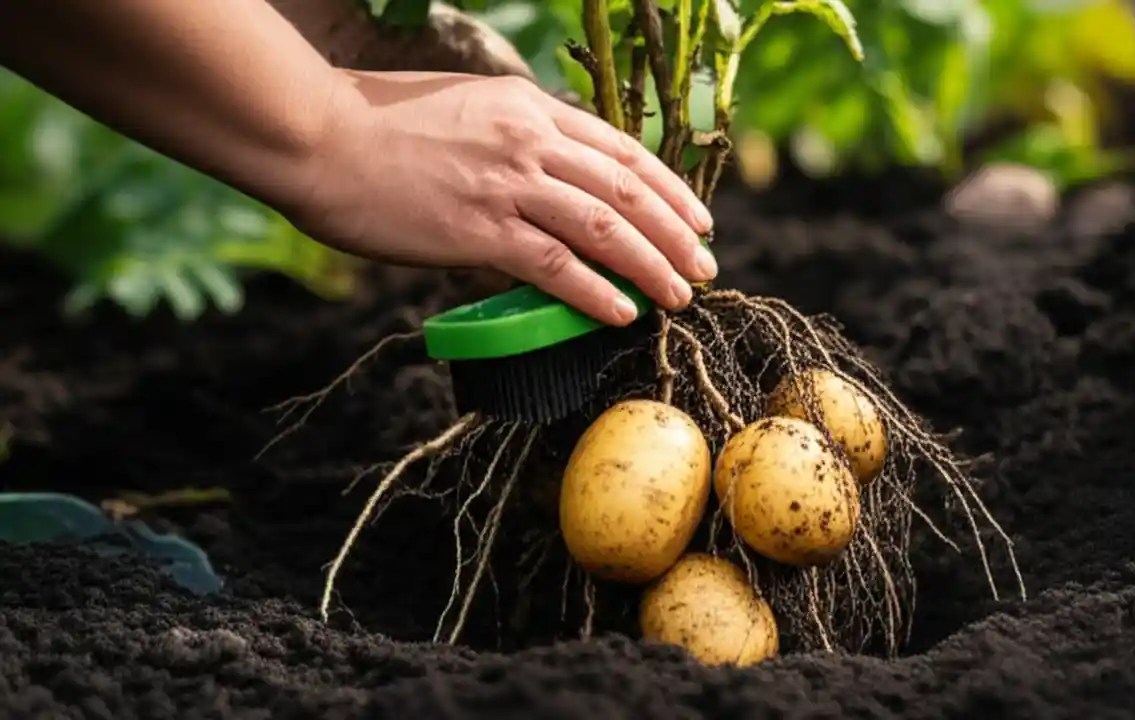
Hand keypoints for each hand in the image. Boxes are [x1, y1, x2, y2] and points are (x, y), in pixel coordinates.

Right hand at [284, 70, 716, 325]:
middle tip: (705, 268)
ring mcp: (507, 184)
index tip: (697, 220)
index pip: (622, 151)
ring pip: (604, 229)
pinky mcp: (479, 229)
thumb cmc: (378, 125)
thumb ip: (514, 137)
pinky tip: (622, 314)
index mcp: (529, 107)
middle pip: (627, 191)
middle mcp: (529, 140)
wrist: (318, 137)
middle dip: (676, 234)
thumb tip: (549, 176)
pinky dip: (596, 293)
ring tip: (679, 296)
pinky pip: (556, 266)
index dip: (669, 190)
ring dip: (652, 266)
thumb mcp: (465, 108)